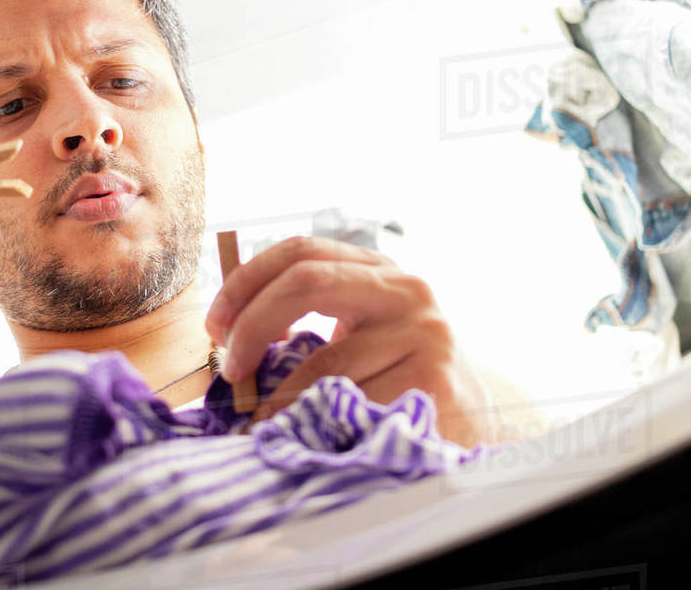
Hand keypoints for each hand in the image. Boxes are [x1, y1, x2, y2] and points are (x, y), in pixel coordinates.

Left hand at [204, 236, 497, 447]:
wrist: (474, 424)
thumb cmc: (398, 378)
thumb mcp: (359, 332)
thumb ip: (308, 317)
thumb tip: (225, 331)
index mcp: (379, 270)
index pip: (300, 251)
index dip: (247, 282)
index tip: (216, 324)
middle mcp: (406, 289)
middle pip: (307, 283)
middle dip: (253, 325)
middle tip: (230, 369)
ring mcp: (425, 333)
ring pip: (325, 361)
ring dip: (278, 399)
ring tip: (259, 421)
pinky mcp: (433, 380)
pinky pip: (352, 404)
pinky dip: (315, 426)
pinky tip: (305, 438)